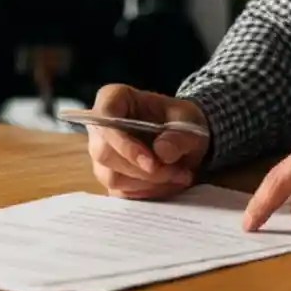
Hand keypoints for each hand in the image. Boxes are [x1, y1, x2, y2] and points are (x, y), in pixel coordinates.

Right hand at [86, 84, 209, 199]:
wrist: (184, 139)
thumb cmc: (181, 120)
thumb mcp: (190, 121)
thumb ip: (180, 135)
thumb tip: (162, 153)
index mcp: (114, 98)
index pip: (104, 118)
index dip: (123, 143)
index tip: (152, 163)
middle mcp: (100, 127)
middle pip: (105, 153)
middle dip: (142, 170)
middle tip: (176, 173)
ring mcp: (102, 153)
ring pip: (112, 177)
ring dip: (149, 183)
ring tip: (179, 176)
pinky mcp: (109, 176)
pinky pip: (120, 192)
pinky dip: (147, 192)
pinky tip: (169, 184)